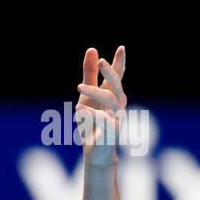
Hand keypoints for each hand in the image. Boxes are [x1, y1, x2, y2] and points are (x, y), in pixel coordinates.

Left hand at [74, 45, 126, 165]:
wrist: (95, 151)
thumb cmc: (92, 122)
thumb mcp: (87, 95)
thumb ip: (90, 75)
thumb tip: (92, 50)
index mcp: (113, 95)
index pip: (118, 76)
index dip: (119, 63)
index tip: (121, 48)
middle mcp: (118, 105)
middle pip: (117, 85)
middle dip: (110, 73)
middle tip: (100, 61)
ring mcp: (117, 118)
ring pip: (110, 101)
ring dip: (94, 92)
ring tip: (78, 86)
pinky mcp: (111, 131)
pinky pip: (103, 120)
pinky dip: (90, 113)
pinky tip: (78, 109)